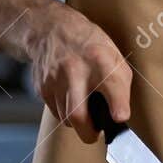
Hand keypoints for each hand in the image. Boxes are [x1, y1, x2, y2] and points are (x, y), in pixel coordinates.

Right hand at [24, 5, 131, 144]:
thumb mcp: (113, 55)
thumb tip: (120, 116)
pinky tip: (69, 98)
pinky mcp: (42, 87)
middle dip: (88, 132)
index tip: (119, 117)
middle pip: (78, 114)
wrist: (52, 29)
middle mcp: (76, 69)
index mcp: (101, 60)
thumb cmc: (90, 46)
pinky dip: (64, 112)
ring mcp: (55, 79)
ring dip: (77, 121)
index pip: (112, 87)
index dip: (118, 106)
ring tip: (83, 108)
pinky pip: (55, 112)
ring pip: (65, 118)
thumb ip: (121, 84)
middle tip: (94, 132)